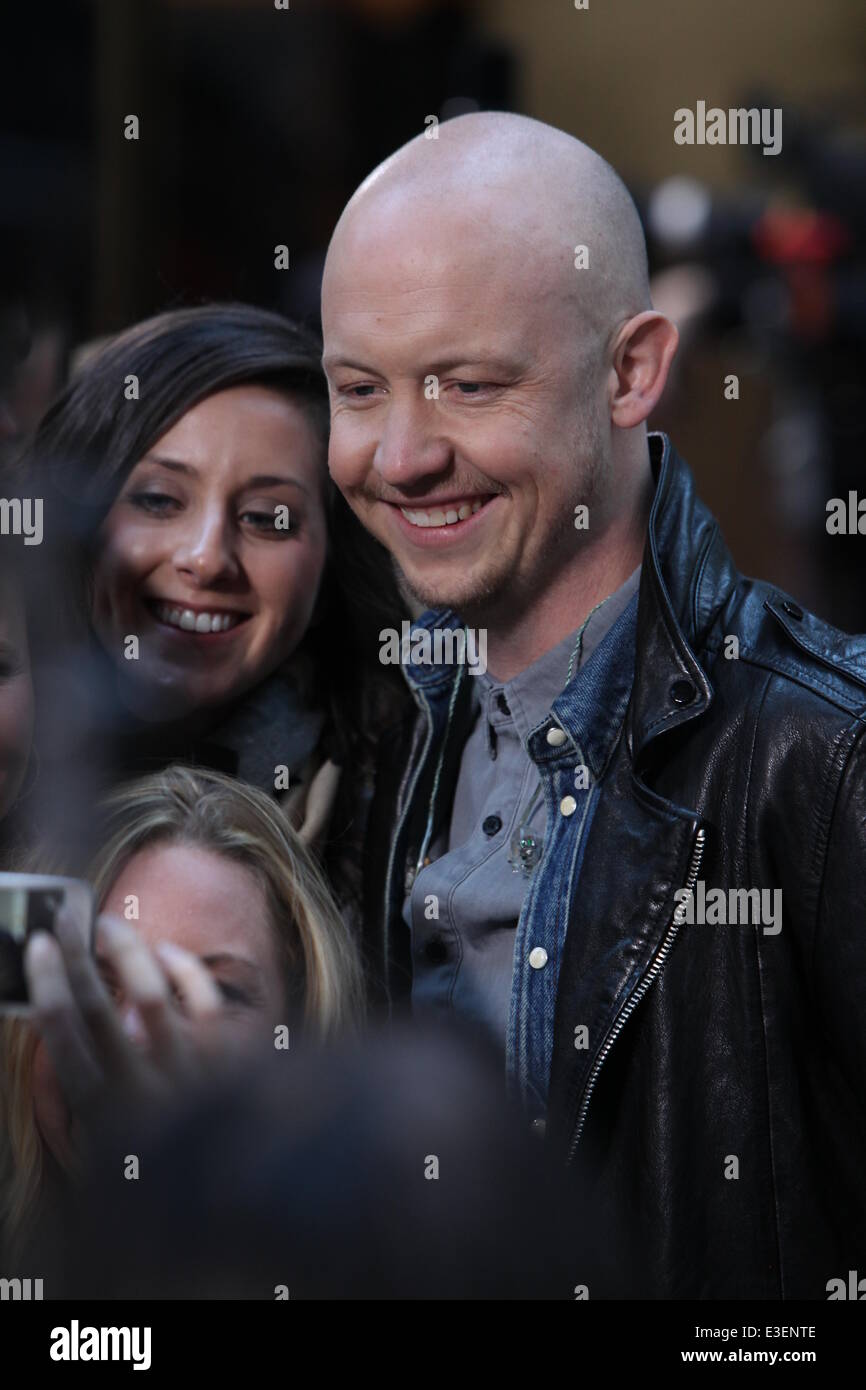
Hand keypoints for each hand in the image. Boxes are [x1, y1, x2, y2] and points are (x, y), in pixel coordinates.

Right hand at [24, 909, 224, 1165]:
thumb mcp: (104, 1133)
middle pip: (98, 1007)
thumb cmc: (150, 1157)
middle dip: (75, 956)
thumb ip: (90, 1077)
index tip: (37, 946)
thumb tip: (71, 1007)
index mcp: (101, 1111)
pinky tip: (165, 950)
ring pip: (151, 995)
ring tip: (109, 925)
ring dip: (126, 951)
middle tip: (64, 919)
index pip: (63, 1036)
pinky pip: (206, 1002)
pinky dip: (184, 970)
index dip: (46, 985)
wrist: (229, 1194)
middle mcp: (141, 1090)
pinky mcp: (227, 1063)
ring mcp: (187, 1074)